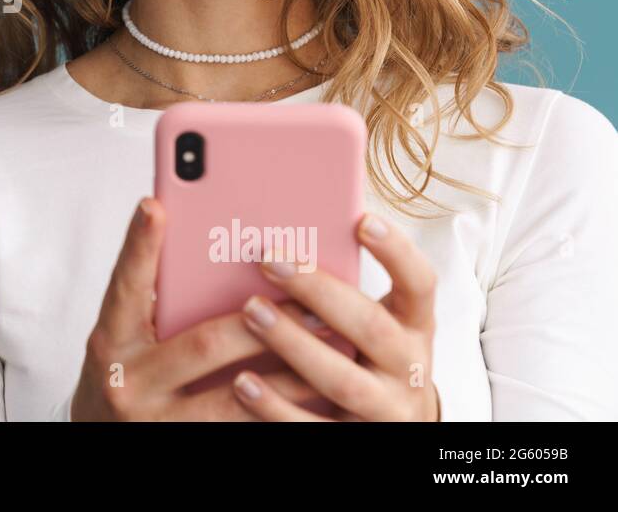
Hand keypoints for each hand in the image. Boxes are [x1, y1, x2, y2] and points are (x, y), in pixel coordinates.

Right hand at [71, 198, 328, 420]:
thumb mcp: (124, 336)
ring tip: (330, 350)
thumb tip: (201, 249)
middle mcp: (126, 380)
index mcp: (110, 340)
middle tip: (312, 303)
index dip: (139, 246)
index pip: (125, 285)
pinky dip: (277, 412)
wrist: (101, 442)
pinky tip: (315, 399)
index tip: (155, 206)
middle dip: (262, 322)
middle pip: (201, 344)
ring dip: (287, 374)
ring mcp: (155, 421)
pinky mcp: (181, 446)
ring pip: (232, 397)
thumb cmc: (125, 375)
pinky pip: (237, 429)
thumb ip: (154, 300)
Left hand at [231, 212, 440, 420]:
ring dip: (293, 344)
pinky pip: (312, 427)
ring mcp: (386, 411)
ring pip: (343, 380)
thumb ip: (342, 294)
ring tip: (250, 311)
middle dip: (319, 292)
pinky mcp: (356, 441)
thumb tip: (280, 240)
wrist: (390, 427)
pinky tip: (242, 381)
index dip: (397, 252)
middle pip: (372, 328)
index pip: (420, 284)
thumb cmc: (367, 359)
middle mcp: (409, 369)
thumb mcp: (373, 325)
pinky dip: (275, 406)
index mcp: (415, 327)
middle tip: (268, 259)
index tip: (362, 220)